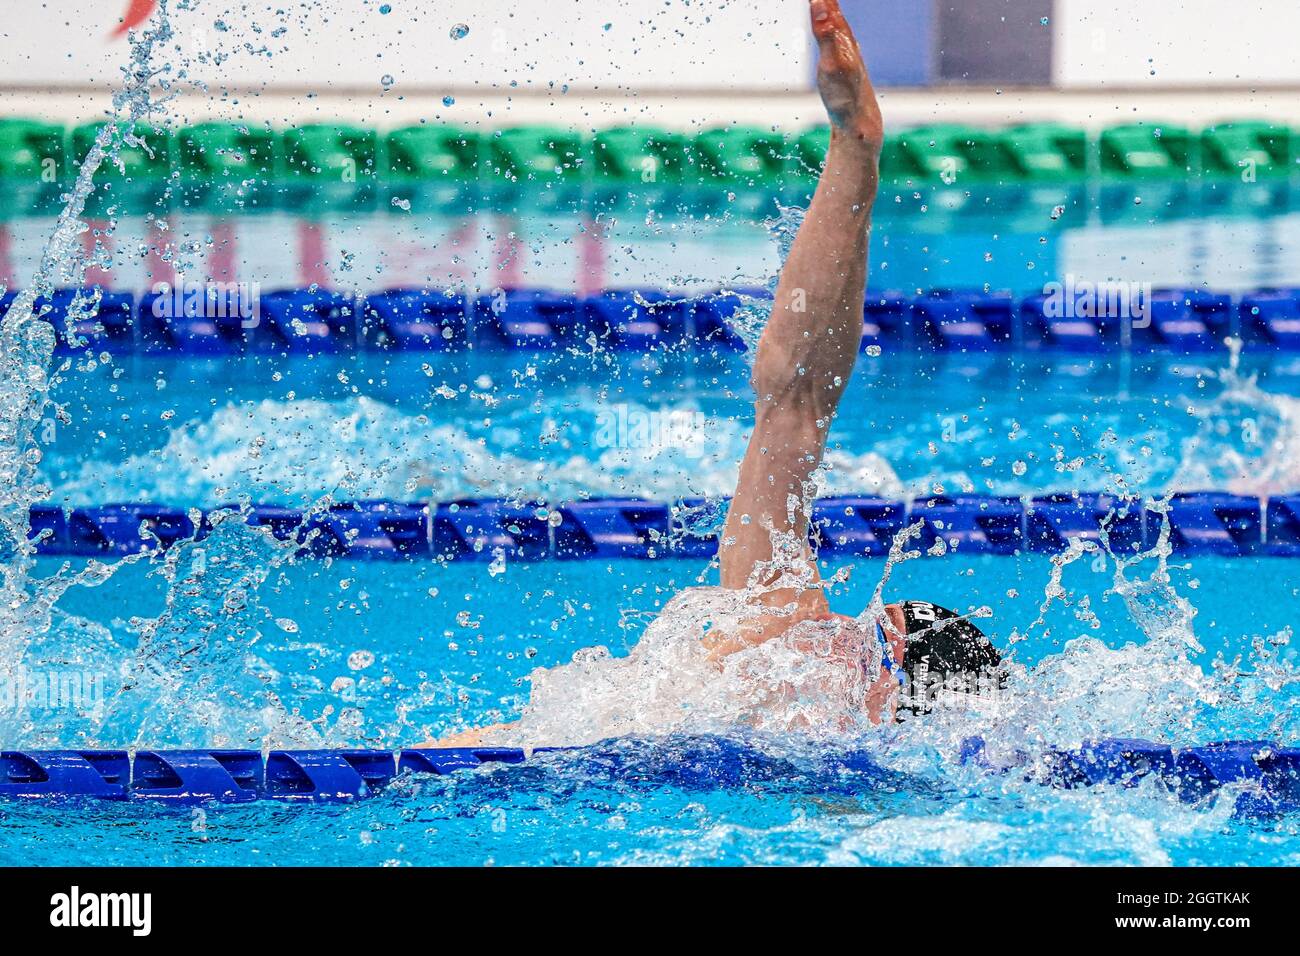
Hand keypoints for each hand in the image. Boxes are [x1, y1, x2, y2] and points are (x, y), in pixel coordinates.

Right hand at [811, 0, 882, 151]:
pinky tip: (835, 32)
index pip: (829, 9)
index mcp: (843, 39)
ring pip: (839, 26)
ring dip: (831, 13)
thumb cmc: (845, 95)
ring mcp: (848, 56)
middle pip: (836, 15)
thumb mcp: (831, 64)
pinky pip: (838, 40)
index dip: (820, 0)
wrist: (860, 123)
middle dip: (826, 4)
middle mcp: (848, 44)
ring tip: (826, 3)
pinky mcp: (846, 67)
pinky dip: (833, 29)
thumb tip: (819, 3)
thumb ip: (826, 34)